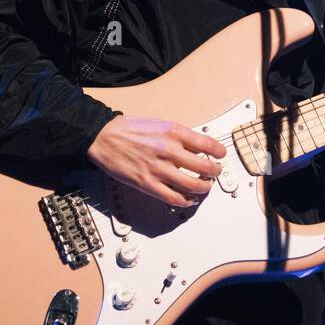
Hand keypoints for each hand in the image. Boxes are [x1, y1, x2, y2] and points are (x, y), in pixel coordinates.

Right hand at [85, 116, 226, 207]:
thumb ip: (178, 136)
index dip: (219, 152)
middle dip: (214, 172)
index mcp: (173, 132)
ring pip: (192, 185)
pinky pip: (173, 197)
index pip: (207, 144)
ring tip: (205, 186)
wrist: (103, 137)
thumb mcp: (159, 124)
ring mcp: (159, 169)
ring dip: (203, 188)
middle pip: (204, 167)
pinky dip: (185, 200)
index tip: (221, 155)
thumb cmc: (128, 129)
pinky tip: (188, 198)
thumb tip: (196, 147)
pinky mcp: (147, 184)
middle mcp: (169, 150)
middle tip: (216, 172)